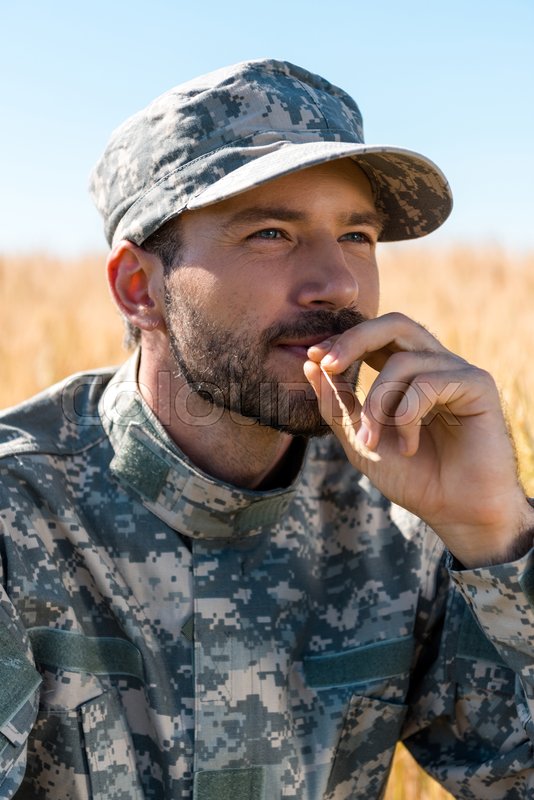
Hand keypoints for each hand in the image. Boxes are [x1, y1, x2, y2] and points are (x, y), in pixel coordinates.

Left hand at [303, 312, 533, 566]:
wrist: (453, 512)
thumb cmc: (412, 477)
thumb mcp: (361, 439)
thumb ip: (337, 404)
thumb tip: (311, 365)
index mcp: (408, 373)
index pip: (375, 337)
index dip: (343, 341)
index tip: (312, 358)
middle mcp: (435, 365)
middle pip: (395, 324)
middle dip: (355, 340)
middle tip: (329, 364)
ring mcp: (457, 373)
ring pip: (403, 361)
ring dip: (377, 403)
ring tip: (371, 440)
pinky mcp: (477, 385)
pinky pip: (428, 383)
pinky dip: (407, 416)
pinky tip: (409, 446)